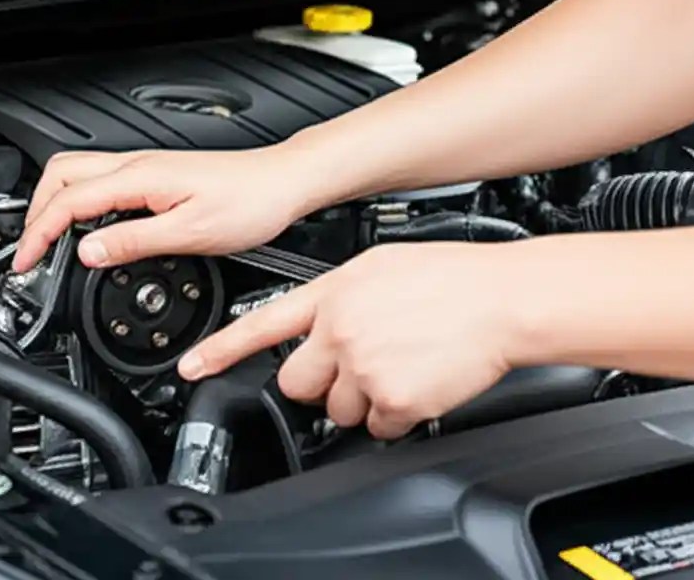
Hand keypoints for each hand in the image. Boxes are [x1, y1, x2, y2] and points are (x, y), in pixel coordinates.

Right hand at [13, 146, 316, 272]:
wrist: (283, 183)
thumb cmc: (251, 203)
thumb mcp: (189, 233)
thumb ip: (133, 242)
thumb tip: (87, 253)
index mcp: (138, 178)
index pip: (68, 201)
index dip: (39, 233)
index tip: (26, 261)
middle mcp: (136, 166)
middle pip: (60, 175)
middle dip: (35, 212)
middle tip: (30, 250)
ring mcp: (144, 169)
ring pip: (77, 175)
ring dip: (54, 205)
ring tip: (49, 241)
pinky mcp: (154, 177)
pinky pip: (100, 183)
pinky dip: (78, 205)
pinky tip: (86, 228)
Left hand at [178, 242, 530, 438]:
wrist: (502, 298)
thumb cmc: (451, 278)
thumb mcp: (377, 267)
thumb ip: (338, 295)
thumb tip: (320, 319)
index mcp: (331, 294)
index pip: (261, 326)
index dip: (220, 351)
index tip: (191, 368)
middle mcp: (338, 330)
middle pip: (296, 383)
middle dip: (319, 384)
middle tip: (355, 368)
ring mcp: (363, 367)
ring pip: (338, 409)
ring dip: (362, 400)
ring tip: (401, 366)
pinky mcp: (393, 399)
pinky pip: (379, 427)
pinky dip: (397, 415)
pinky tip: (419, 383)